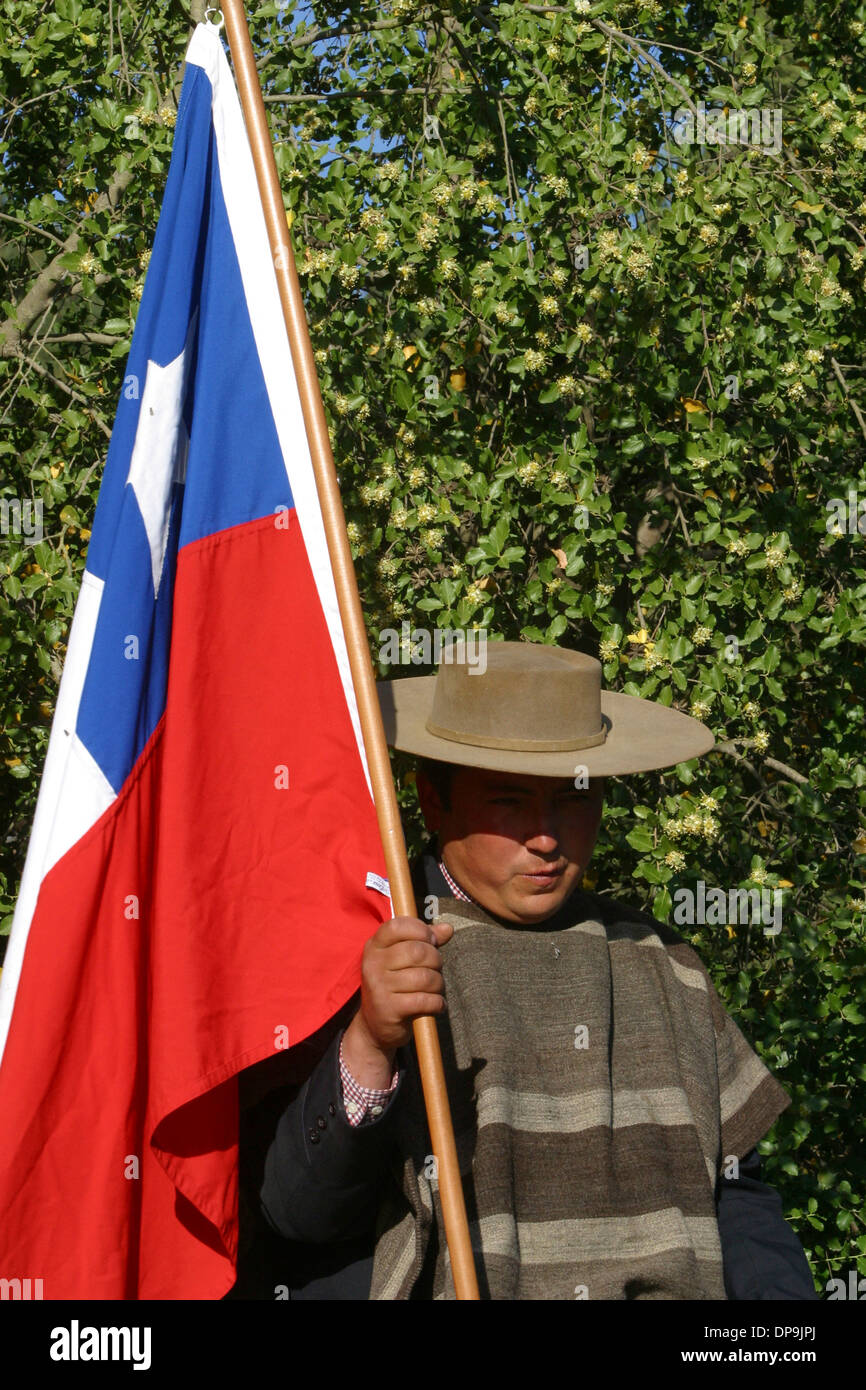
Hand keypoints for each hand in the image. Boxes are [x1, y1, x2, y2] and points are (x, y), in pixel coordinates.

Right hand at [341, 916, 453, 1087]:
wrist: (375, 1026)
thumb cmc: (394, 986)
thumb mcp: (403, 959)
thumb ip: (424, 940)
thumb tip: (448, 928)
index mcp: (375, 946)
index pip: (398, 925)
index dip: (421, 930)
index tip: (431, 941)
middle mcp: (373, 963)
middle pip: (417, 951)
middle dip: (436, 961)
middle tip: (436, 970)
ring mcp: (379, 986)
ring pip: (425, 977)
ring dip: (438, 984)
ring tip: (435, 990)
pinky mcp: (389, 1008)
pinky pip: (425, 1000)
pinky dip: (437, 1003)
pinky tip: (436, 1006)